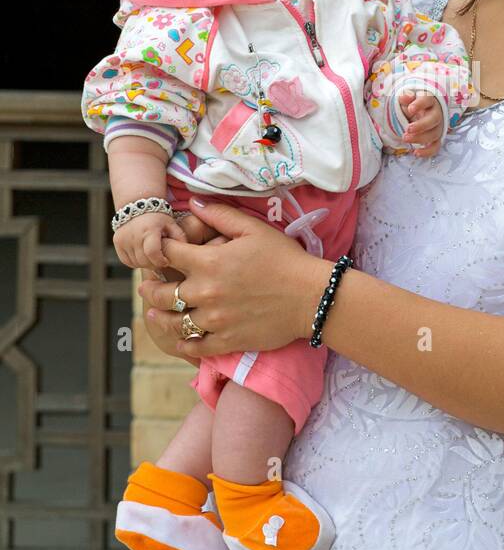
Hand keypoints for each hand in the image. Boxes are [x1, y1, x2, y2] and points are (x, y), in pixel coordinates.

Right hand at [113, 210, 190, 270]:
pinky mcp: (117, 243)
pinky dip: (135, 261)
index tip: (166, 261)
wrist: (138, 205)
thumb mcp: (171, 224)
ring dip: (145, 263)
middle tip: (161, 260)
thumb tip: (186, 251)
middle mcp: (133, 235)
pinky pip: (127, 261)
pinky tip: (143, 255)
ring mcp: (123, 239)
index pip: (152, 253)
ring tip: (153, 256)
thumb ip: (179, 237)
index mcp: (149, 229)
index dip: (160, 261)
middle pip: (144, 261)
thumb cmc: (158, 216)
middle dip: (154, 264)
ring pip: (135, 263)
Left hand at [137, 197, 330, 361]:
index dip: (158, 251)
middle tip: (146, 288)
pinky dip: (184, 343)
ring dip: (160, 317)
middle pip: (162, 293)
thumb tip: (193, 203)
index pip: (168, 254)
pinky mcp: (226, 340)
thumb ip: (220, 215)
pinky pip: (195, 346)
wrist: (311, 297)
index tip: (156, 253)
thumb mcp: (253, 229)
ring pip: (173, 322)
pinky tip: (179, 340)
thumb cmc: (284, 259)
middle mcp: (204, 292)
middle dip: (150, 289)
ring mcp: (214, 319)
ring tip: (154, 314)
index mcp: (208, 262)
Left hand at [399, 91, 443, 158]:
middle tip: (407, 129)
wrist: (419, 112)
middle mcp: (436, 113)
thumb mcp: (407, 99)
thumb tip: (404, 97)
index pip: (427, 100)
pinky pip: (436, 146)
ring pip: (434, 133)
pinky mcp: (436, 138)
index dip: (420, 105)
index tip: (410, 109)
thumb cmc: (412, 104)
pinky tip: (416, 153)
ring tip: (405, 138)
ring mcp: (437, 127)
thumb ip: (405, 98)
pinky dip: (428, 151)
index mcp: (429, 100)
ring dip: (420, 138)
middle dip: (421, 125)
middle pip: (434, 119)